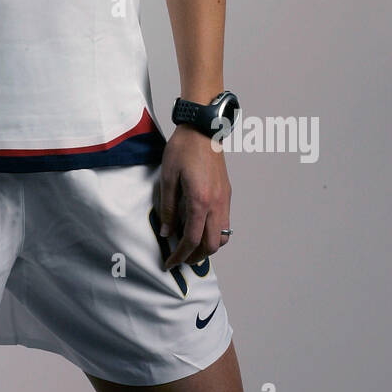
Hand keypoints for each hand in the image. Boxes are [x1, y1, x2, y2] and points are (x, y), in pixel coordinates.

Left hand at [154, 125, 231, 269]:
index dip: (180, 255)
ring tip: (191, 248)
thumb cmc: (183, 149)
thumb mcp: (168, 177)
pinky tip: (200, 229)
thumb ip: (167, 207)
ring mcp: (224, 200)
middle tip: (180, 259)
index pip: (191, 239)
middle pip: (211, 245)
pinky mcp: (226, 194)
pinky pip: (225, 223)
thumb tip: (166, 232)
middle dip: (195, 257)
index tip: (170, 263)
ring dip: (208, 247)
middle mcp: (216, 204)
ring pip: (223, 237)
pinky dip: (214, 234)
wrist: (203, 129)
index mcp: (200, 201)